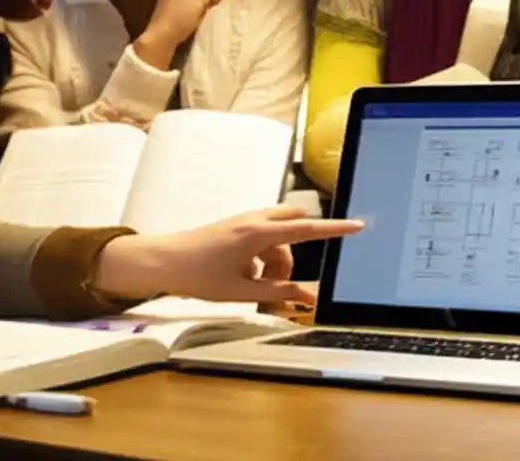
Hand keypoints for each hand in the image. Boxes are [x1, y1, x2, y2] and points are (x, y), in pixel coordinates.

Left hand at [93, 205, 361, 304]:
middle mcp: (254, 220)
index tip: (357, 225)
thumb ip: (279, 292)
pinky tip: (243, 277)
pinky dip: (262, 257)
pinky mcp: (236, 227)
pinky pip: (263, 238)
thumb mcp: (242, 290)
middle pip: (294, 226)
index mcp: (258, 233)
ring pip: (278, 236)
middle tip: (280, 280)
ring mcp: (244, 221)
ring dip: (277, 260)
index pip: (307, 229)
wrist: (162, 262)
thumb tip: (310, 297)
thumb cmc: (199, 275)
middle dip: (295, 252)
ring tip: (255, 286)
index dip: (334, 229)